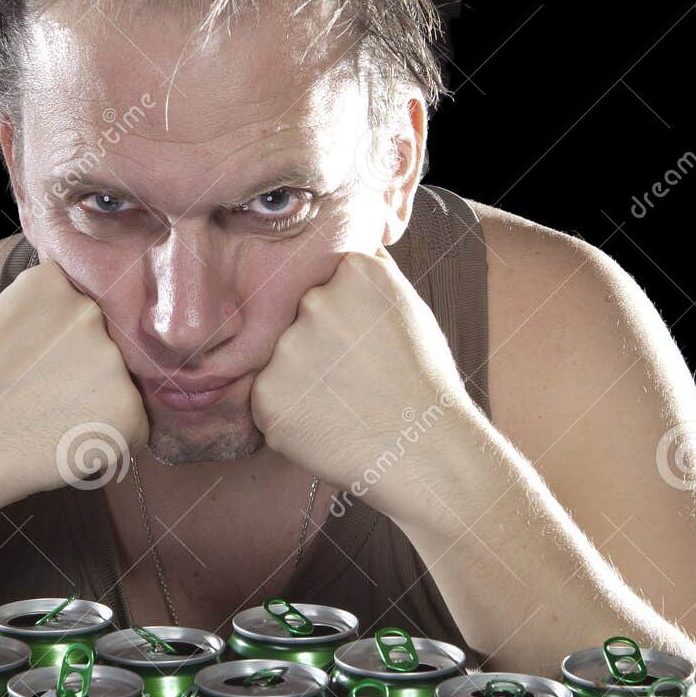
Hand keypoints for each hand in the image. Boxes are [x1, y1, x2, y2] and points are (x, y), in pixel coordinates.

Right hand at [0, 260, 148, 512]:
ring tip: (49, 422)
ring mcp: (111, 357)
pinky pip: (135, 425)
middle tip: (42, 398)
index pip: (86, 306)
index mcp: (52, 282)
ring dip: (101, 405)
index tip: (38, 363)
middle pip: (110, 344)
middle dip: (88, 373)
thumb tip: (101, 329)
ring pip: (125, 385)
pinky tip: (64, 442)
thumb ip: (53, 315)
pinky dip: (109, 440)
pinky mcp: (128, 406)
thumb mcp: (6, 324)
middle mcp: (88, 310)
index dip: (68, 342)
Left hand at [251, 246, 483, 524]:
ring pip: (280, 359)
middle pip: (298, 317)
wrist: (428, 456)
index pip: (325, 280)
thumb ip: (370, 271)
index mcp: (355, 273)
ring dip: (301, 379)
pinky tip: (327, 425)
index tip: (366, 342)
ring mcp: (287, 349)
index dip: (344, 317)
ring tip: (343, 404)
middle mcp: (315, 301)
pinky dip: (290, 414)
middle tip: (356, 377)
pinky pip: (268, 399)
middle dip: (317, 345)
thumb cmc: (424, 383)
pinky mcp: (267, 396)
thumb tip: (352, 239)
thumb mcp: (409, 306)